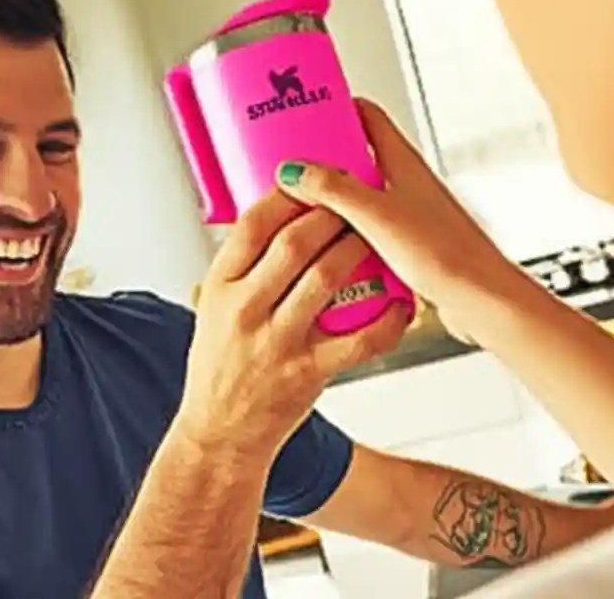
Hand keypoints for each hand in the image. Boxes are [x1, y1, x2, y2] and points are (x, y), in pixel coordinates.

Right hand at [175, 189, 410, 458]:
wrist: (219, 434)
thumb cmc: (219, 369)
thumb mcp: (212, 312)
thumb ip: (239, 272)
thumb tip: (270, 222)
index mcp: (220, 289)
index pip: (251, 226)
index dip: (285, 196)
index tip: (310, 180)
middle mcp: (246, 311)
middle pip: (295, 243)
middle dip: (332, 212)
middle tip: (355, 200)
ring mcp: (278, 342)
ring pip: (327, 278)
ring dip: (359, 250)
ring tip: (377, 237)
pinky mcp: (309, 374)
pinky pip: (359, 339)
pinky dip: (387, 319)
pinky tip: (401, 304)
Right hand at [273, 99, 530, 343]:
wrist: (482, 299)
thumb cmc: (445, 253)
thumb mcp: (376, 215)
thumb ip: (333, 189)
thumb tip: (295, 170)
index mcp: (403, 163)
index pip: (367, 116)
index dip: (336, 108)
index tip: (304, 113)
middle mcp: (407, 183)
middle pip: (358, 157)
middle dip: (324, 162)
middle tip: (292, 172)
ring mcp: (409, 214)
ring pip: (361, 197)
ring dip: (333, 203)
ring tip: (302, 214)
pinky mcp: (410, 245)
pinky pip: (369, 231)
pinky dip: (347, 237)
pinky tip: (330, 256)